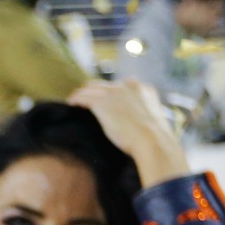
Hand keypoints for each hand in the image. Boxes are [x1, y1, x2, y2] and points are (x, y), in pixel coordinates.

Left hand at [69, 79, 190, 186]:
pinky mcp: (103, 102)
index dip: (109, 93)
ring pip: (91, 88)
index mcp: (142, 89)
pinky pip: (84, 97)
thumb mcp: (150, 118)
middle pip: (104, 84)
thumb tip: (133, 119)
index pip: (120, 86)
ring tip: (74, 100)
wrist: (151, 139)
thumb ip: (141, 112)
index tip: (103, 98)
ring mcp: (115, 92)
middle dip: (94, 91)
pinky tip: (71, 103)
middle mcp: (128, 86)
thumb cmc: (152, 137)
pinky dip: (76, 99)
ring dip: (82, 93)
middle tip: (84, 98)